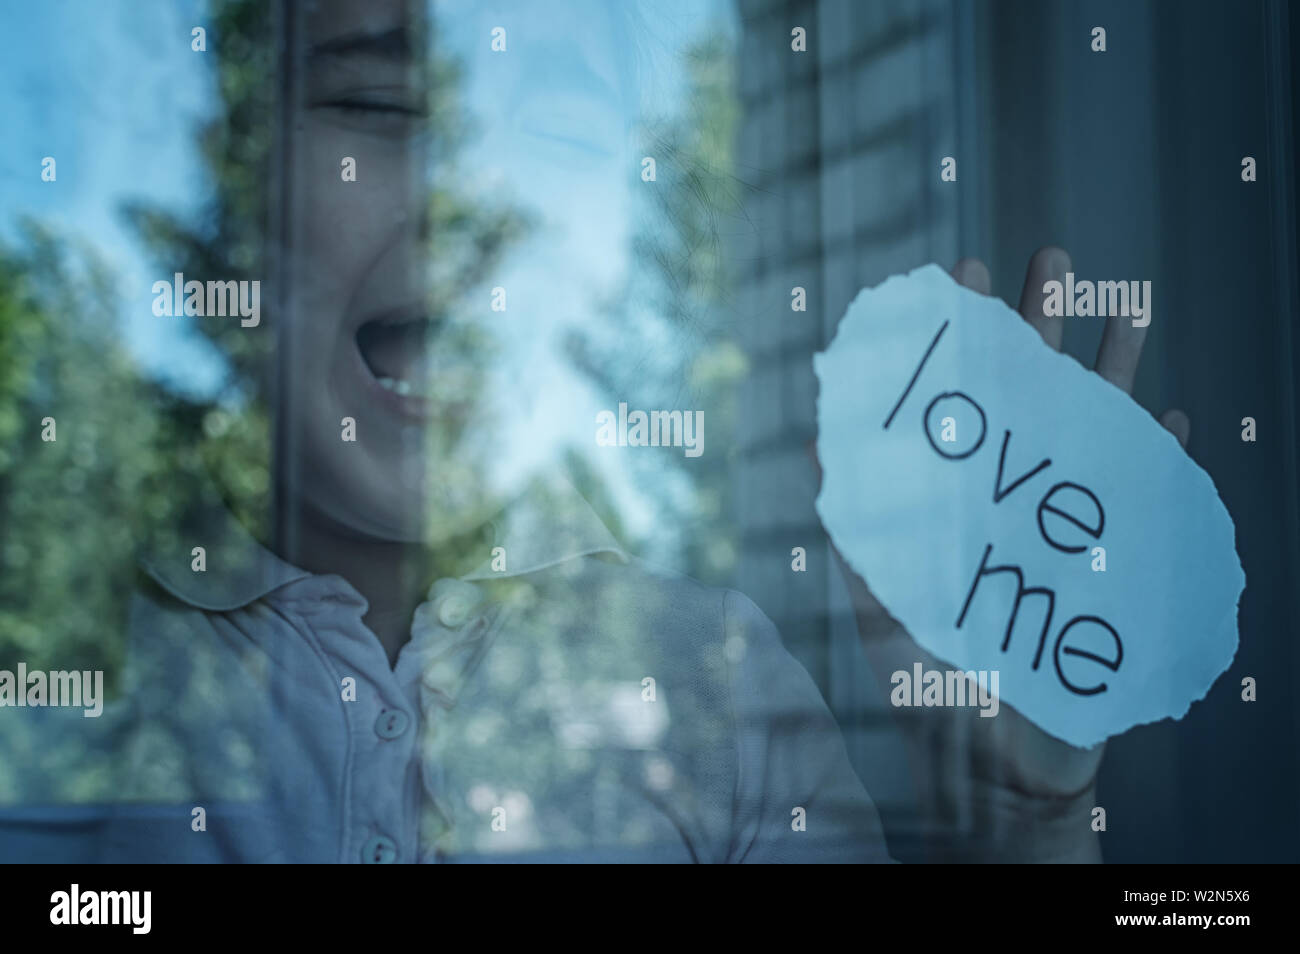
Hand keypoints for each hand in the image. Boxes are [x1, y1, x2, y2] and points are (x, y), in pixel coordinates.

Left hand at [818, 247, 1190, 860]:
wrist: (993, 762)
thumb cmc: (928, 682)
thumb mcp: (883, 595)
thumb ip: (859, 521)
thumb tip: (821, 439)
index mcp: (953, 492)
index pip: (959, 400)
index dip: (961, 340)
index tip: (958, 277)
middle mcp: (1007, 495)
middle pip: (1028, 394)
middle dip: (1039, 326)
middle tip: (1050, 257)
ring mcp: (1063, 523)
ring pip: (1092, 428)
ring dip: (1108, 367)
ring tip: (1126, 304)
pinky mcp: (1110, 562)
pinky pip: (1141, 498)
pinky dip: (1154, 459)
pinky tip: (1167, 417)